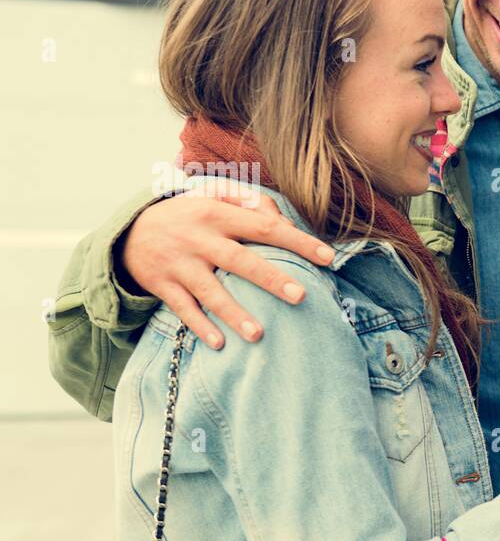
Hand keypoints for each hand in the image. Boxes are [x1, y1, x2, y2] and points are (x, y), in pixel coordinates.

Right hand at [117, 180, 335, 348]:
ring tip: (258, 334)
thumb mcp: (213, 196)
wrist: (130, 232)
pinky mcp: (163, 286)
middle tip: (301, 296)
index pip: (264, 226)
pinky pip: (183, 310)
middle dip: (270, 279)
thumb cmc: (189, 215)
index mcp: (216, 212)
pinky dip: (200, 327)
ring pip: (210, 292)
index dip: (297, 241)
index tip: (328, 257)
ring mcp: (180, 264)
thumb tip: (285, 219)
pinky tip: (220, 344)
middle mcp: (198, 239)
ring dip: (234, 314)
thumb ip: (250, 201)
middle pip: (239, 260)